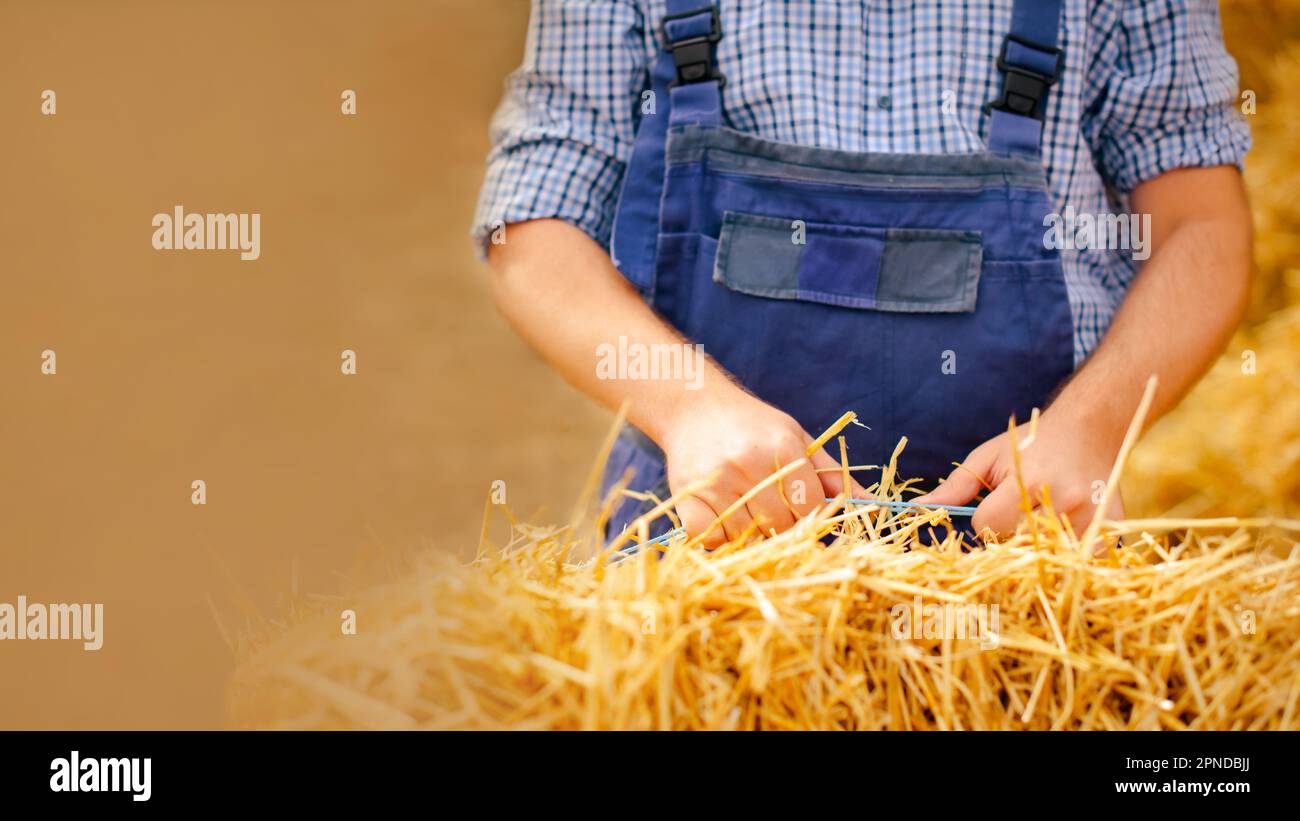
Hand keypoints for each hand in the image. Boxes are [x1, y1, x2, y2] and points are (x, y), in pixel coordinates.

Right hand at [659, 388, 864, 545]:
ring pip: (745, 535)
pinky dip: (717, 538)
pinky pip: (709, 538)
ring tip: (745, 509)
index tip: (800, 509)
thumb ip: (832, 476)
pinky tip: (722, 518)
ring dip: (749, 533)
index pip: (809, 506)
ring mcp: (714, 478)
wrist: (694, 406)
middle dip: (781, 527)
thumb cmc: (754, 427)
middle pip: (779, 524)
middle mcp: (748, 461)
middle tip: (772, 511)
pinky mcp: (686, 492)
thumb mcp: (796, 439)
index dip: (809, 516)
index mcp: (782, 446)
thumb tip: (874, 507)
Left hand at [914, 405, 1125, 536]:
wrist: (1090, 427)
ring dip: (1037, 547)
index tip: (993, 507)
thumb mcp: (989, 457)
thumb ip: (954, 488)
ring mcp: (1091, 517)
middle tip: (1018, 512)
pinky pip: (1079, 562)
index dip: (983, 521)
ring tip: (1041, 520)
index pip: (988, 526)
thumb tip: (913, 511)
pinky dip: (1066, 555)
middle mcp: (1062, 501)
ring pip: (1046, 557)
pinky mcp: (1111, 529)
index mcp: (1028, 480)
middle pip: (1015, 545)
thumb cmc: (1032, 442)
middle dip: (1007, 535)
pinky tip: (1064, 533)